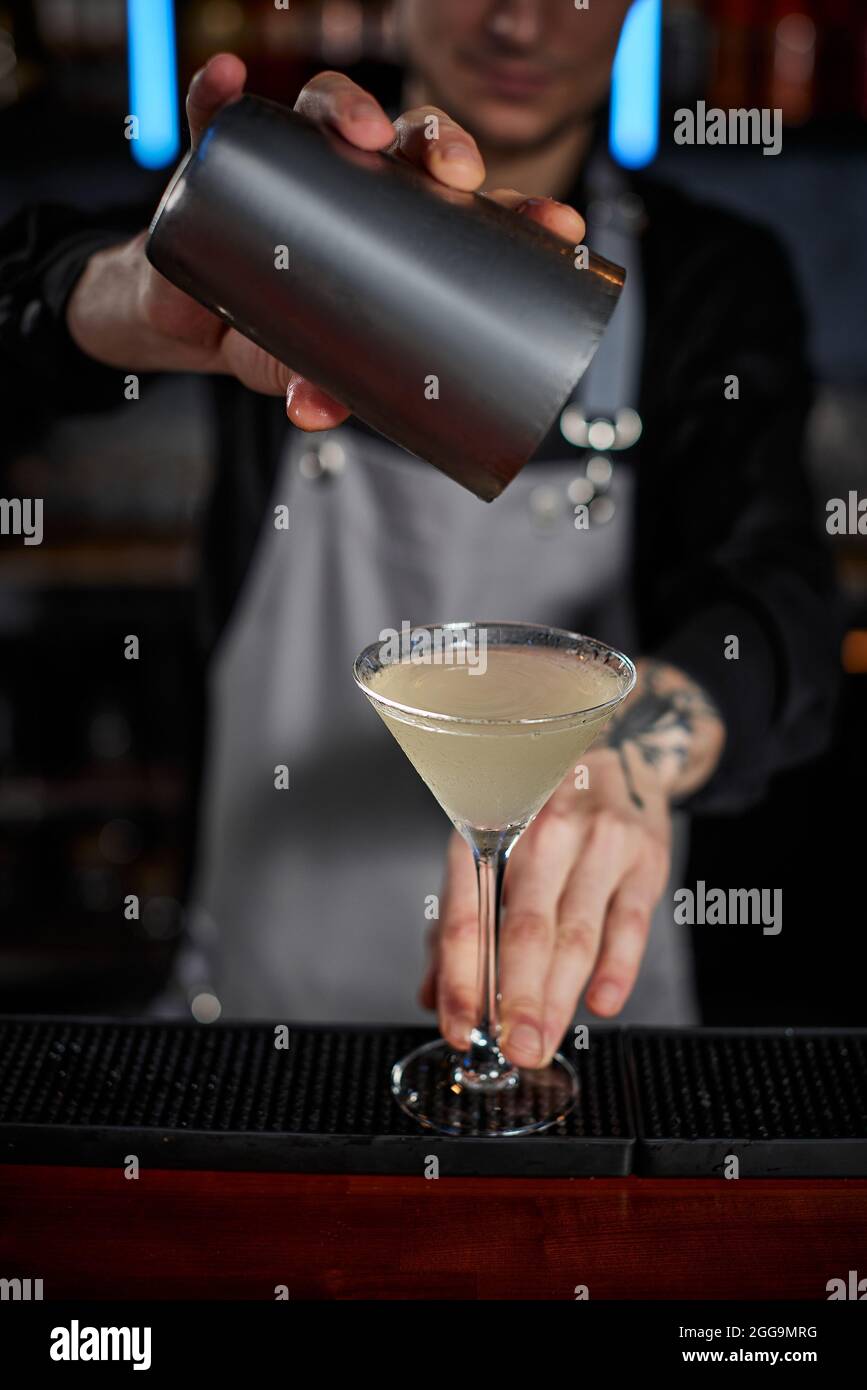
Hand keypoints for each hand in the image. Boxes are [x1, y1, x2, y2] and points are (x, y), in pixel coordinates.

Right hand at [67, 55, 584, 426]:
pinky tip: (226, 81)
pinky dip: (217, 94)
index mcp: (404, 228)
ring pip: (330, 109)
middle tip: (455, 173)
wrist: (197, 321)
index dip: (519, 210)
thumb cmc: (278, 333)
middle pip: (411, 140)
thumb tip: (315, 409)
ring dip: (348, 105)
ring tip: (361, 131)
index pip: (471, 209)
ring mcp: (293, 162)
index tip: (559, 227)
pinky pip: (217, 115)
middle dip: (441, 142)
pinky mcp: (226, 157)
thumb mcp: (311, 366)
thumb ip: (322, 385)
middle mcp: (357, 181)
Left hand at [420, 660, 724, 1066]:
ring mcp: (599, 841)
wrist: (618, 752)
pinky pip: (631, 922)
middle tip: (512, 1050)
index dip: (461, 976)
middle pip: (526, 928)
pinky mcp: (646, 858)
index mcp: (491, 828)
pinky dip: (618, 969)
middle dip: (515, 999)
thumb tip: (431, 995)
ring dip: (558, 997)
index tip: (457, 1026)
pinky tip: (602, 1004)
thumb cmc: (544, 812)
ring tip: (541, 1041)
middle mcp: (543, 830)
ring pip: (576, 933)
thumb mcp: (495, 849)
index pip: (469, 911)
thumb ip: (461, 923)